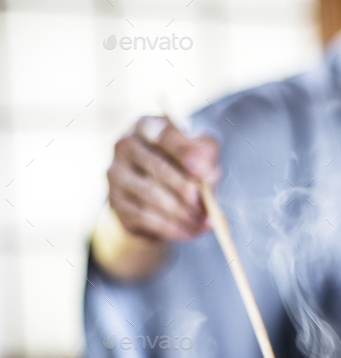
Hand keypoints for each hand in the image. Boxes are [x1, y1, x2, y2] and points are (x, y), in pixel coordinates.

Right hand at [107, 116, 219, 241]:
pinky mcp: (115, 201)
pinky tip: (190, 232)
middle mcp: (125, 144)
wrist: (156, 190)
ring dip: (182, 214)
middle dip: (186, 190)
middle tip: (207, 207)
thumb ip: (207, 156)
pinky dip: (172, 227)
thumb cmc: (183, 163)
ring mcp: (116, 173)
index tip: (205, 171)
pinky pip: (144, 217)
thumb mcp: (200, 151)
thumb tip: (206, 176)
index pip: (164, 134)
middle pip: (157, 167)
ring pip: (151, 196)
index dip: (185, 152)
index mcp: (147, 125)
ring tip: (205, 224)